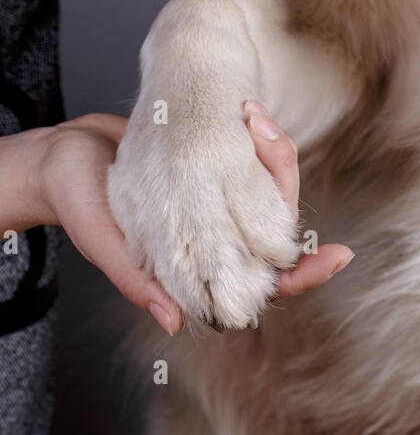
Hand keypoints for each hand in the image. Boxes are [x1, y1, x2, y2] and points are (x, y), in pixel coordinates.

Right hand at [0, 106, 351, 335]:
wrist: (65, 155)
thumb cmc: (78, 202)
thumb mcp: (104, 240)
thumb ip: (138, 282)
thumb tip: (175, 321)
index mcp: (196, 268)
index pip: (263, 283)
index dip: (301, 275)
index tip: (338, 256)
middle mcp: (216, 240)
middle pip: (280, 228)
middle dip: (284, 179)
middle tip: (262, 127)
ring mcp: (220, 206)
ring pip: (274, 191)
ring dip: (273, 153)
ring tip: (249, 113)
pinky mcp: (217, 173)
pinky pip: (256, 163)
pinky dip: (260, 140)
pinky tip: (249, 113)